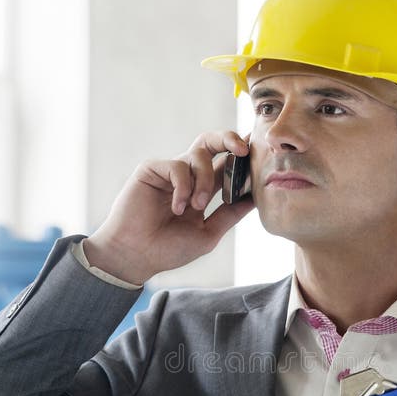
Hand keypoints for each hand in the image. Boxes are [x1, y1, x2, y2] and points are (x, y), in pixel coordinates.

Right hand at [83, 131, 254, 283]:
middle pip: (210, 144)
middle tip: (244, 149)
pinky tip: (177, 208)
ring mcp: (169, 172)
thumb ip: (230, 215)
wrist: (136, 256)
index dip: (242, 158)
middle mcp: (186, 177)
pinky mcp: (151, 170)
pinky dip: (183, 187)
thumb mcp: (208, 234)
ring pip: (198, 155)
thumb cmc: (169, 250)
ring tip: (196, 206)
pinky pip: (177, 166)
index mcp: (201, 190)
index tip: (259, 155)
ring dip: (205, 181)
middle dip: (229, 139)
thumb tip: (255, 198)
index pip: (225, 166)